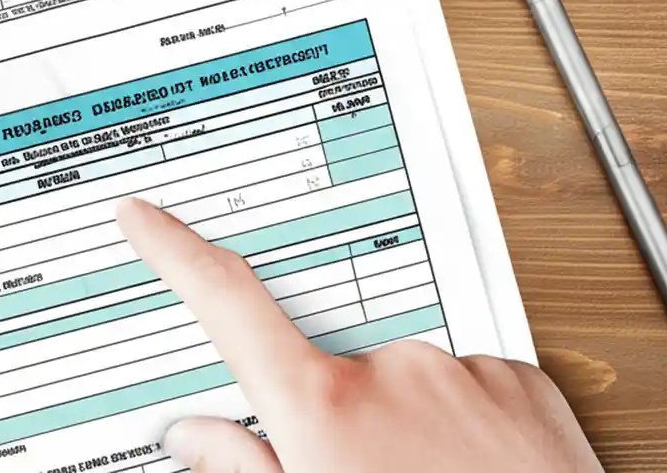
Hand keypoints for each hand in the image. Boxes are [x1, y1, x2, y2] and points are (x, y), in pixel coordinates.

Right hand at [115, 199, 602, 472]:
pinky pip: (468, 385)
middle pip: (328, 367)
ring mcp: (461, 371)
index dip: (175, 252)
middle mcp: (391, 370)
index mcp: (323, 407)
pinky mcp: (522, 381)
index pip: (226, 303)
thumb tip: (196, 437)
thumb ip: (247, 469)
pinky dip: (462, 421)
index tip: (145, 218)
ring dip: (405, 424)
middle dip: (335, 412)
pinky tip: (469, 469)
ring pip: (404, 380)